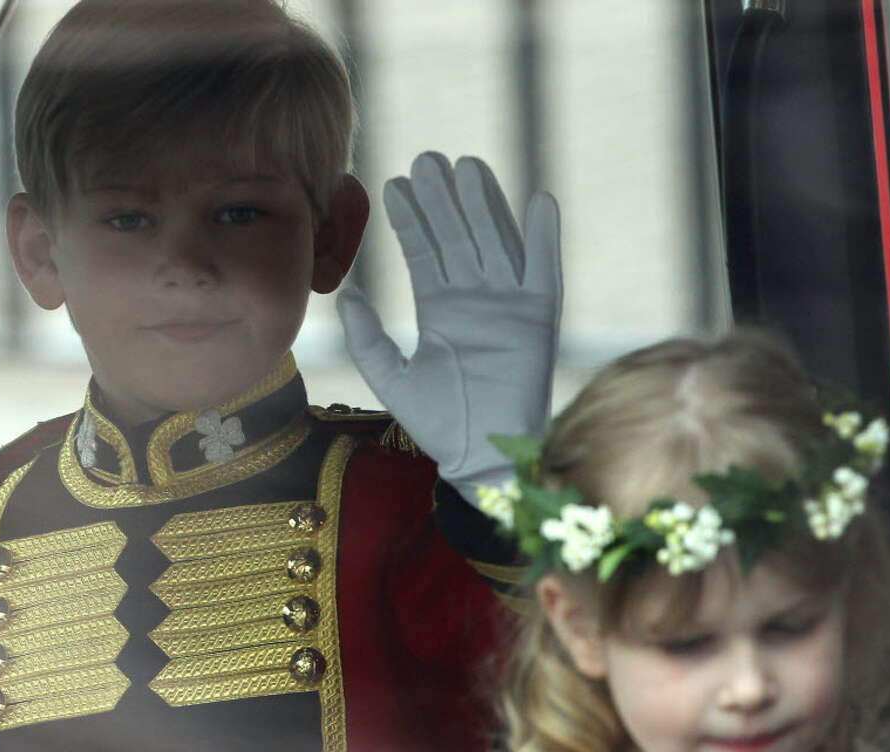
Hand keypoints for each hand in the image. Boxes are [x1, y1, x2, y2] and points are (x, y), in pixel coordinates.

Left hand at [337, 151, 561, 504]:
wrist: (479, 454)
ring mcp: (508, 305)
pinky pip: (544, 269)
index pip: (426, 254)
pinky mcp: (539, 317)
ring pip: (495, 242)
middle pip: (459, 237)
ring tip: (466, 165)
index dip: (412, 220)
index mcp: (442, 312)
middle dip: (443, 200)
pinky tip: (538, 199)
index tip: (394, 184)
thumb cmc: (438, 422)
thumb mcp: (391, 376)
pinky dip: (543, 236)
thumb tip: (345, 294)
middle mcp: (476, 302)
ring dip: (484, 204)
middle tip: (426, 159)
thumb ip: (367, 336)